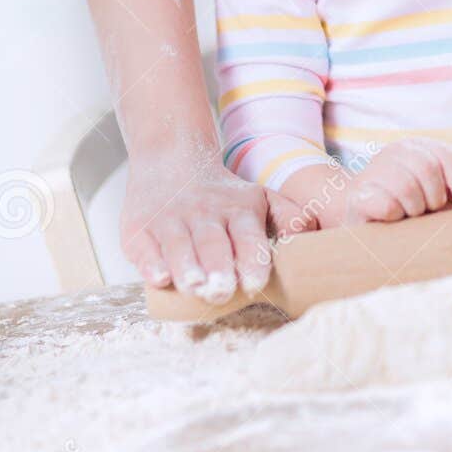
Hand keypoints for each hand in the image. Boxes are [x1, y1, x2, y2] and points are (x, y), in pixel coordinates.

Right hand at [122, 143, 316, 303]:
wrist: (170, 161)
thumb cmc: (223, 195)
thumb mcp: (259, 198)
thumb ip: (288, 218)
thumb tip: (311, 237)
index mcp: (238, 211)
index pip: (248, 236)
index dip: (252, 259)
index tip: (256, 282)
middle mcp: (204, 215)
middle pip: (212, 244)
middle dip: (218, 268)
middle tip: (223, 290)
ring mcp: (170, 221)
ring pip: (179, 246)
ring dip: (187, 268)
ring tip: (195, 287)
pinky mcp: (139, 231)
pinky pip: (145, 249)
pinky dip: (151, 263)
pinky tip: (159, 277)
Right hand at [341, 138, 451, 224]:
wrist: (358, 211)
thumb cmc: (406, 202)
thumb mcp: (434, 192)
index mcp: (417, 147)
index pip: (446, 156)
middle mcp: (395, 151)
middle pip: (428, 170)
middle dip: (435, 199)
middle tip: (428, 211)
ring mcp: (374, 170)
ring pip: (407, 188)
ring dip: (414, 209)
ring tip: (409, 215)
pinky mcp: (358, 195)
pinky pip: (387, 205)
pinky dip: (396, 216)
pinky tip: (392, 218)